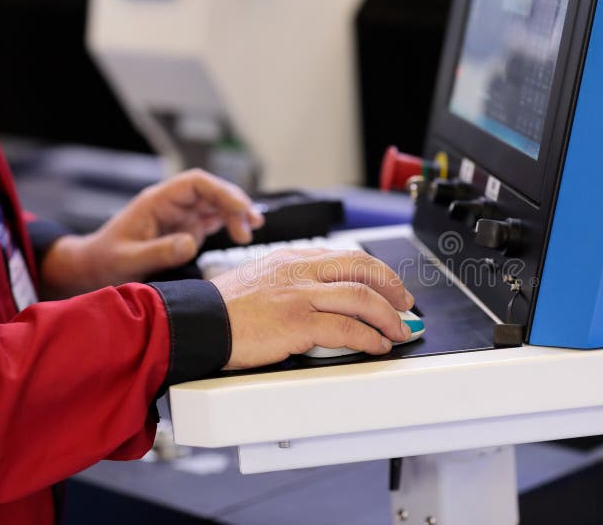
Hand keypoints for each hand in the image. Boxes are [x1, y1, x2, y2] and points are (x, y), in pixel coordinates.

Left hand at [42, 169, 262, 296]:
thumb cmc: (105, 262)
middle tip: (252, 225)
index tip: (240, 210)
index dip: (222, 192)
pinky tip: (242, 233)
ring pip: (215, 204)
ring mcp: (179, 216)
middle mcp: (171, 204)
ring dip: (235, 214)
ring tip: (250, 232)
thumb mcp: (128, 260)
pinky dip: (229, 224)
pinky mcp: (185, 229)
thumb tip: (192, 243)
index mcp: (157, 201)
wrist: (93, 269)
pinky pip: (212, 219)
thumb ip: (159, 252)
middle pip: (211, 191)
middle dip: (234, 203)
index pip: (196, 183)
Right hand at [211, 248, 415, 368]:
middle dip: (392, 286)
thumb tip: (324, 298)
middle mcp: (300, 270)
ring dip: (388, 316)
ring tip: (399, 329)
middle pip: (362, 268)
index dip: (377, 271)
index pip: (347, 256)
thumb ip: (294, 283)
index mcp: (293, 258)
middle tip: (406, 304)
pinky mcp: (297, 322)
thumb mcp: (262, 280)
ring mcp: (300, 295)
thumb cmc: (224, 309)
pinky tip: (377, 344)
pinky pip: (346, 328)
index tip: (389, 285)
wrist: (196, 322)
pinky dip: (369, 337)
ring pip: (361, 297)